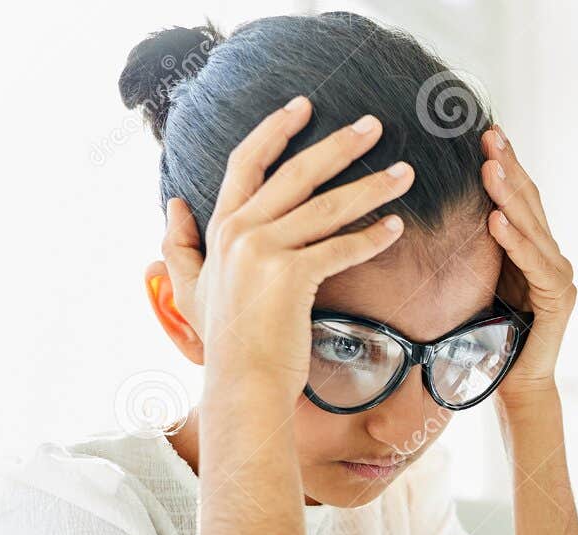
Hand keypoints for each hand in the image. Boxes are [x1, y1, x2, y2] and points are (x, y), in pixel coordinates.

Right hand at [161, 97, 413, 406]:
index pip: (247, 162)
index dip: (276, 130)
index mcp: (220, 228)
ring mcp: (264, 251)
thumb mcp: (191, 289)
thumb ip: (180, 246)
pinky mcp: (291, 276)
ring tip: (404, 173)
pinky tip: (395, 227)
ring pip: (327, 206)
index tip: (303, 106)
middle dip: (338, 145)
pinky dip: (370, 236)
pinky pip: (340, 247)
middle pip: (296, 173)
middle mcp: (240, 231)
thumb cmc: (227, 343)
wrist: (242, 384)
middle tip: (374, 125)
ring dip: (371, 186)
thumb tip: (173, 205)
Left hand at [480, 126, 574, 402]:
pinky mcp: (558, 300)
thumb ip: (476, 248)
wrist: (515, 383)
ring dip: (510, 197)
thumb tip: (444, 212)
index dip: (507, 164)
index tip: (486, 132)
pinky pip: (534, 264)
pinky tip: (497, 220)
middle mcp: (551, 256)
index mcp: (533, 249)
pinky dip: (515, 242)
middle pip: (529, 203)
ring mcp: (559, 277)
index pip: (519, 198)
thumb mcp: (479, 280)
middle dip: (509, 168)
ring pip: (532, 228)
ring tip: (490, 169)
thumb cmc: (492, 336)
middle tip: (490, 135)